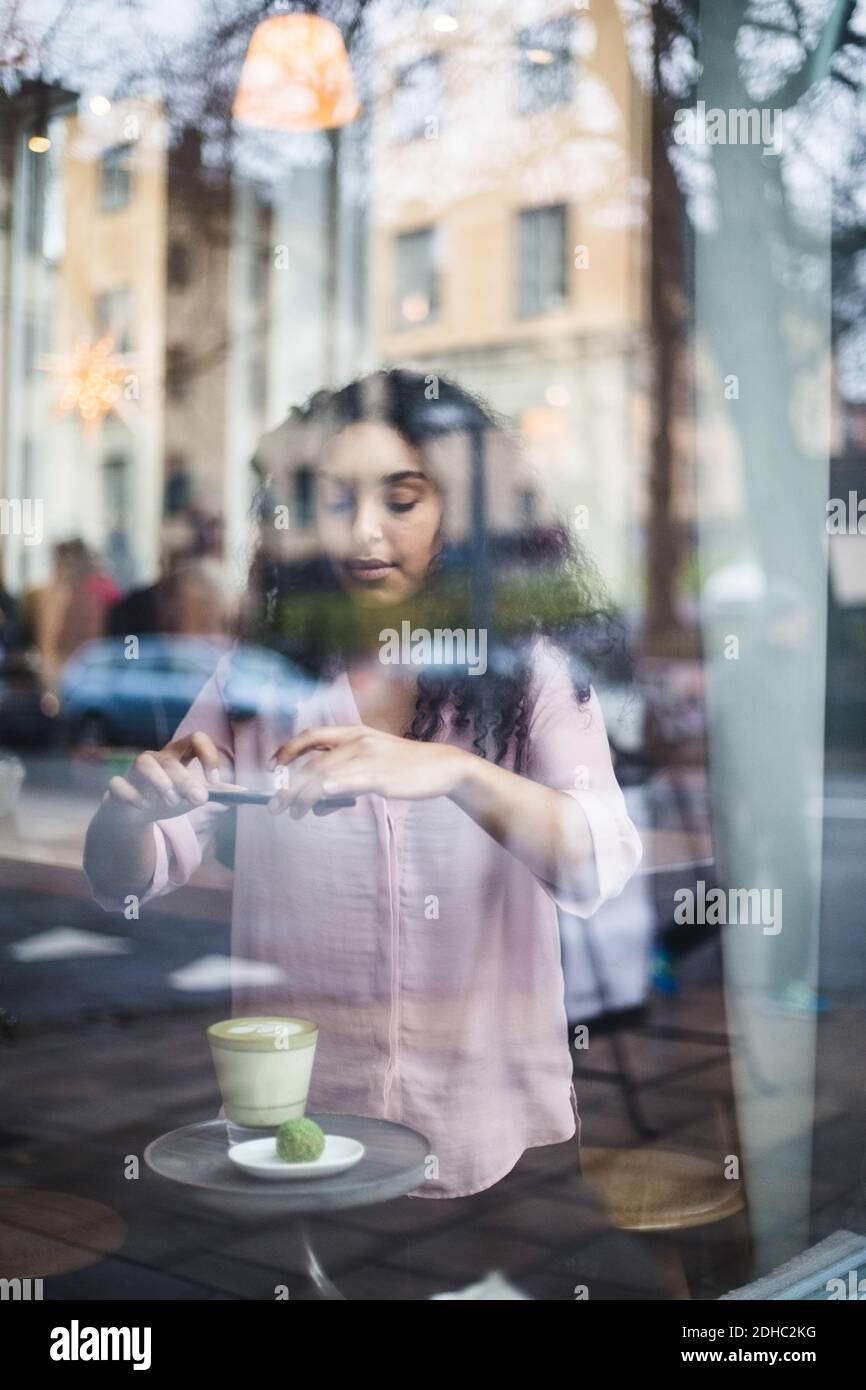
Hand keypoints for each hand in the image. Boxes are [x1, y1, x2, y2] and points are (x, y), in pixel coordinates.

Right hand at [105, 731, 225, 825]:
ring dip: (160, 783)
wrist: (134, 816)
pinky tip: (144, 807)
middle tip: (200, 800)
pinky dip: (132, 796)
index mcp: (178, 755)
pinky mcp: (117, 786)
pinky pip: (118, 785)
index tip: (215, 779)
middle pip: (171, 760)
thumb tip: (245, 793)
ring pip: (143, 762)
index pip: (195, 738)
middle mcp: (156, 758)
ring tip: (171, 801)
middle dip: (187, 780)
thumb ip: (217, 793)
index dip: (208, 754)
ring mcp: (133, 771)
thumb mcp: (193, 796)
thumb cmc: (167, 799)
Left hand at [268, 725, 471, 817]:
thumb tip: (317, 801)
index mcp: (353, 733)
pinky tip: (319, 798)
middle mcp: (357, 741)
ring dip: (303, 796)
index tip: (272, 767)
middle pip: (313, 763)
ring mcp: (369, 757)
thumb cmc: (404, 767)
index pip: (312, 736)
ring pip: (324, 775)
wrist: (441, 766)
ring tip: (294, 814)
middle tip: (275, 806)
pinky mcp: (381, 776)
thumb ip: (344, 777)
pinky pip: (349, 781)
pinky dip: (331, 788)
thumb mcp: (372, 762)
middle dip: (289, 786)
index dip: (288, 749)